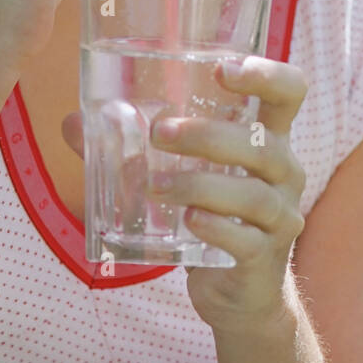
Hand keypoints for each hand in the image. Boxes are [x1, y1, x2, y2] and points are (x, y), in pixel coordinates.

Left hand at [63, 56, 308, 337]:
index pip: (290, 91)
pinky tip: (189, 222)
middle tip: (159, 133)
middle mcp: (285, 171)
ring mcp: (281, 215)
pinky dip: (217, 228)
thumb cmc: (211, 215)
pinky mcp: (267, 256)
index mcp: (271, 137)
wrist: (238, 291)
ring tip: (156, 187)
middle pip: (262, 144)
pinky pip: (247, 240)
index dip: (264, 74)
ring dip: (201, 185)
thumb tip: (73, 123)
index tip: (221, 71)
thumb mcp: (185, 174)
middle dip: (209, 135)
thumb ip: (135, 149)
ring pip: (253, 194)